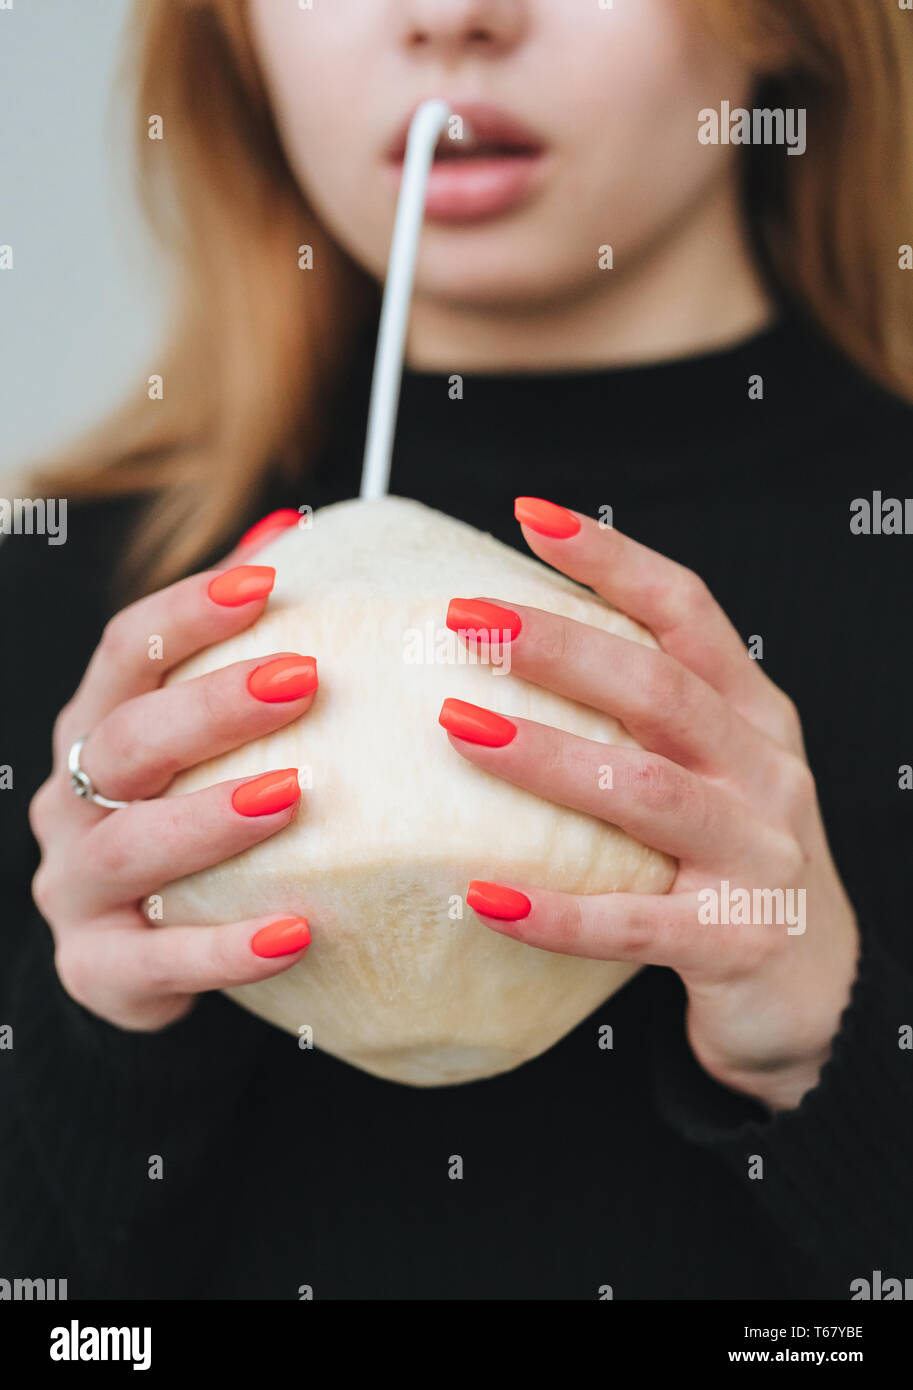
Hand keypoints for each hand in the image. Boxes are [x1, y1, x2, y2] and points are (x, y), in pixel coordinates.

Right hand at [29, 558, 317, 1030]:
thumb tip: (289, 527)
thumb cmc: (190, 818)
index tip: (268, 581)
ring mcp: (76, 887)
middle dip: (211, 707)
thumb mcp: (202, 738)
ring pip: (134, 847)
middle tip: (301, 680)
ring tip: (293, 794)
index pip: (128, 652)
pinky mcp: (97, 970)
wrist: (141, 952)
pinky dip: (223, 950)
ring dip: (212, 821)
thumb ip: (236, 641)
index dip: (189, 612)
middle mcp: (72, 799)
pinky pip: (156, 963)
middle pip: (128, 741)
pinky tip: (295, 933)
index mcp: (98, 727)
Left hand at [441, 498, 859, 1111]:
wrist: (812, 988)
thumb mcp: (712, 770)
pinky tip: (482, 896)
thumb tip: (511, 649)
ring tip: (458, 728)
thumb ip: (643, 719)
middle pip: (660, 690)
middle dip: (561, 646)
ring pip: (647, 793)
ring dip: (548, 756)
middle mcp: (763, 772)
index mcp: (752, 716)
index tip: (529, 517)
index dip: (613, 560)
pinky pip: (633, 923)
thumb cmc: (732, 860)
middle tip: (467, 619)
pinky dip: (555, 910)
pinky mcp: (732, 941)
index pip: (686, 613)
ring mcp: (757, 857)